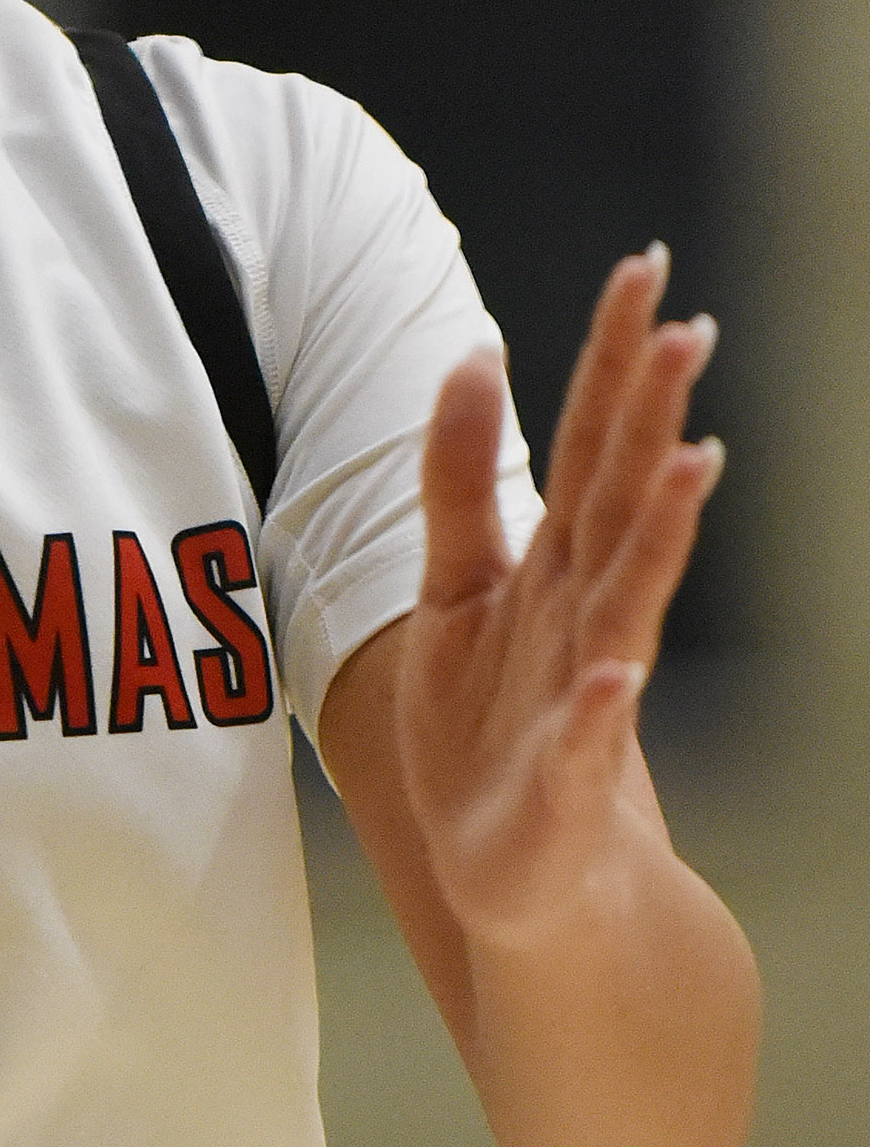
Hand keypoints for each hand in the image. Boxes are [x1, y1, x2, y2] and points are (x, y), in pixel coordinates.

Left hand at [397, 247, 722, 952]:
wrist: (517, 878)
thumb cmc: (489, 727)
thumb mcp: (454, 586)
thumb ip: (460, 478)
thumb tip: (475, 353)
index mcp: (556, 566)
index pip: (590, 442)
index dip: (612, 358)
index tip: (645, 268)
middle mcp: (585, 617)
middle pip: (618, 500)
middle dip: (652, 417)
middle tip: (691, 327)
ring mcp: (583, 698)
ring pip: (625, 602)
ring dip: (658, 534)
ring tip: (689, 462)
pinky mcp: (565, 784)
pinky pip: (585, 743)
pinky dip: (601, 709)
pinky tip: (619, 672)